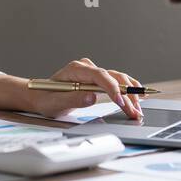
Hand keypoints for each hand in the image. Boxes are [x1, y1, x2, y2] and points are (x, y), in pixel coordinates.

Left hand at [27, 58, 142, 120]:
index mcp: (76, 69)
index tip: (121, 102)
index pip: (99, 75)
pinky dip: (128, 90)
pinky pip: (117, 82)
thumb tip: (91, 97)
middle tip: (135, 112)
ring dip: (130, 93)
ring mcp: (93, 72)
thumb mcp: (56, 103)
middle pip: (112, 77)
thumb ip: (73, 99)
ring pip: (118, 79)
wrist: (41, 95)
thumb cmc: (46, 98)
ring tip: (139, 108)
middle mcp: (87, 68)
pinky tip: (138, 96)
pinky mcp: (98, 79)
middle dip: (126, 95)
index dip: (112, 88)